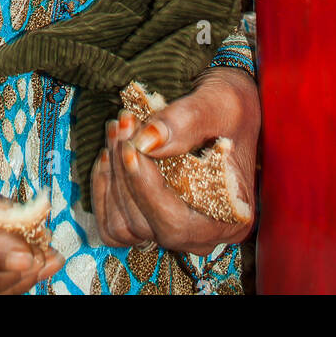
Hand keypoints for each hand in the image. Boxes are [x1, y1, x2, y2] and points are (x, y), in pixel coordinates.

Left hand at [91, 66, 258, 255]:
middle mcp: (201, 234)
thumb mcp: (221, 102)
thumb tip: (146, 142)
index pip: (175, 223)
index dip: (145, 189)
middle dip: (125, 174)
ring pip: (124, 226)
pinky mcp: (150, 219)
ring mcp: (172, 230)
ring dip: (111, 178)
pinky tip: (108, 155)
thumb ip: (187, 121)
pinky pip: (113, 224)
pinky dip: (104, 191)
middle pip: (145, 224)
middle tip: (121, 124)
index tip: (131, 146)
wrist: (222, 106)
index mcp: (229, 216)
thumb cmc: (231, 106)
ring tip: (116, 132)